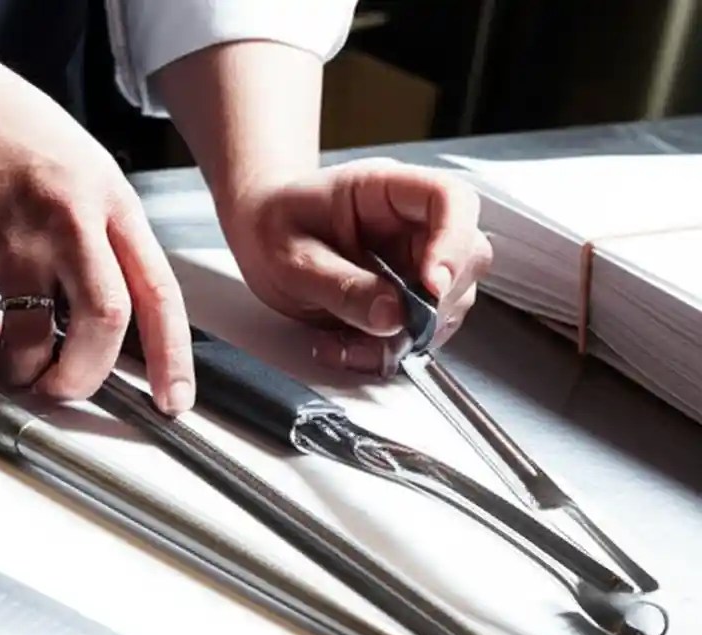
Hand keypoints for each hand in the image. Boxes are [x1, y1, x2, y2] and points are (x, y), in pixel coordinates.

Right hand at [0, 77, 194, 413]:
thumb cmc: (23, 142)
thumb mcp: (93, 179)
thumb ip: (110, 245)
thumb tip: (117, 326)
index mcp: (114, 207)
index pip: (158, 293)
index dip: (172, 356)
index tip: (173, 399)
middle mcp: (71, 222)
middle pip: (101, 325)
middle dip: (82, 377)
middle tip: (63, 387)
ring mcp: (17, 236)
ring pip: (29, 340)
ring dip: (19, 368)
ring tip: (13, 356)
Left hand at [221, 159, 492, 374]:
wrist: (259, 237)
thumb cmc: (272, 226)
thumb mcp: (291, 258)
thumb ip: (340, 286)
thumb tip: (393, 316)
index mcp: (386, 190)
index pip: (450, 198)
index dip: (453, 242)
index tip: (431, 285)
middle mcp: (412, 224)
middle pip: (468, 255)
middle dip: (435, 302)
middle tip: (386, 327)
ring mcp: (415, 261)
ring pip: (450, 302)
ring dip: (406, 335)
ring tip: (344, 342)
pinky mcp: (407, 297)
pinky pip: (419, 330)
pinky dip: (386, 349)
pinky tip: (344, 347)